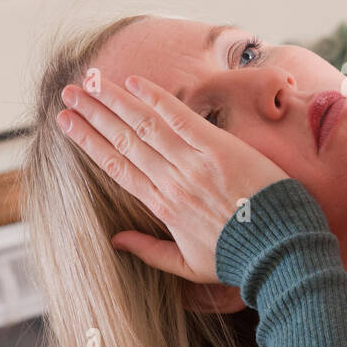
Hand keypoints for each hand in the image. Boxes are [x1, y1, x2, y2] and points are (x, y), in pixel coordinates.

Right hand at [57, 71, 288, 285]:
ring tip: (90, 81)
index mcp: (161, 206)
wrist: (279, 250)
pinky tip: (134, 80)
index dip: (88, 141)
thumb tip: (115, 240)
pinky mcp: (219, 149)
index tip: (67, 123)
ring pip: (144, 125)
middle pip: (122, 140)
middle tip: (68, 93)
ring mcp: (193, 164)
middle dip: (92, 114)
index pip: (116, 166)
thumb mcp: (189, 266)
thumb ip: (150, 251)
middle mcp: (170, 181)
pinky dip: (156, 97)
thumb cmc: (239, 259)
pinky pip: (180, 117)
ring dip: (114, 100)